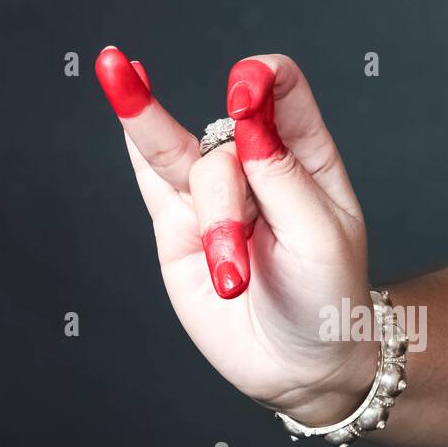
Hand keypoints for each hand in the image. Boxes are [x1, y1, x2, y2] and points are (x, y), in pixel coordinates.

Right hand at [95, 47, 377, 424]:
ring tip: (180, 187)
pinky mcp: (178, 225)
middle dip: (227, 198)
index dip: (261, 79)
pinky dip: (135, 131)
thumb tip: (246, 118)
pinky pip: (151, 173)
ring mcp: (215, 195)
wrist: (299, 367)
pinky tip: (121, 80)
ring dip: (175, 167)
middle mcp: (257, 166)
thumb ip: (282, 178)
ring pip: (182, 157)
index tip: (244, 97)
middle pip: (226, 137)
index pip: (282, 90)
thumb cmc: (326, 299)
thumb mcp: (321, 240)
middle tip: (241, 258)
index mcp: (305, 157)